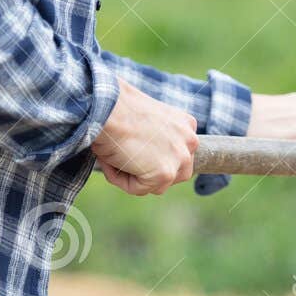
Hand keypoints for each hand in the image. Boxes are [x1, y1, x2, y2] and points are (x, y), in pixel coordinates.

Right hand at [92, 79, 197, 195]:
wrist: (105, 107)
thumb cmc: (116, 109)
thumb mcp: (145, 120)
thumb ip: (156, 137)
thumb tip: (145, 156)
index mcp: (187, 125)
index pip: (177, 154)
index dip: (154, 157)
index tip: (135, 152)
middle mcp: (191, 141)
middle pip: (174, 173)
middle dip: (150, 172)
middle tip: (124, 159)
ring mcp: (180, 159)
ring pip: (157, 184)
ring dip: (134, 176)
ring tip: (114, 157)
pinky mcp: (165, 174)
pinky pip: (139, 188)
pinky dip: (120, 179)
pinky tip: (111, 160)